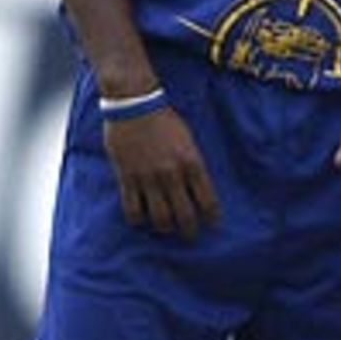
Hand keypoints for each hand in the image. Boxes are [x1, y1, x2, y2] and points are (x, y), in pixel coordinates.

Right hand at [103, 107, 220, 238]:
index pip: (208, 201)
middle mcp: (173, 175)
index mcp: (192, 163)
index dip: (212, 218)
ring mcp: (149, 178)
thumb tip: (197, 188)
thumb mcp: (188, 140)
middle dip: (190, 231)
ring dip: (166, 228)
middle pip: (186, 216)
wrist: (134, 103)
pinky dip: (139, 220)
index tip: (213, 225)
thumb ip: (193, 165)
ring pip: (160, 218)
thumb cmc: (164, 119)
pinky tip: (142, 220)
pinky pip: (133, 210)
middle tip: (190, 235)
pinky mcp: (127, 178)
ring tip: (167, 229)